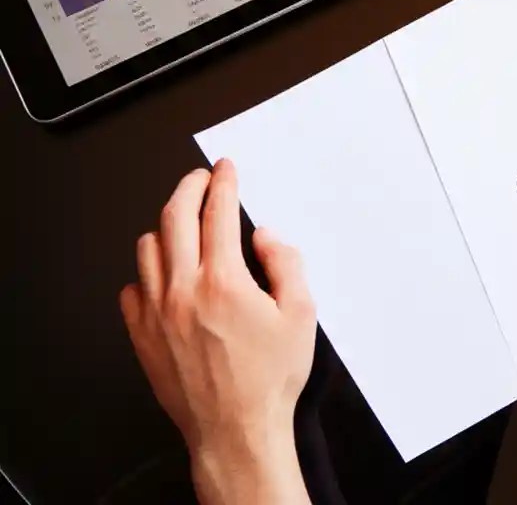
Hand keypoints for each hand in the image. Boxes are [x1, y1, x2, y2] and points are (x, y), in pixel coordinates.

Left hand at [120, 159, 315, 504]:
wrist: (236, 428)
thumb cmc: (269, 379)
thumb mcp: (301, 315)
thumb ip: (286, 265)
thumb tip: (265, 237)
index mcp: (225, 282)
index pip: (217, 213)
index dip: (222, 183)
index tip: (225, 171)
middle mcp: (183, 291)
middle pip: (174, 217)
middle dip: (188, 188)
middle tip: (199, 179)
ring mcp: (156, 313)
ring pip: (148, 247)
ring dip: (166, 226)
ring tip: (182, 224)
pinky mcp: (142, 335)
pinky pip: (132, 288)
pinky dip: (147, 272)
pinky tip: (165, 275)